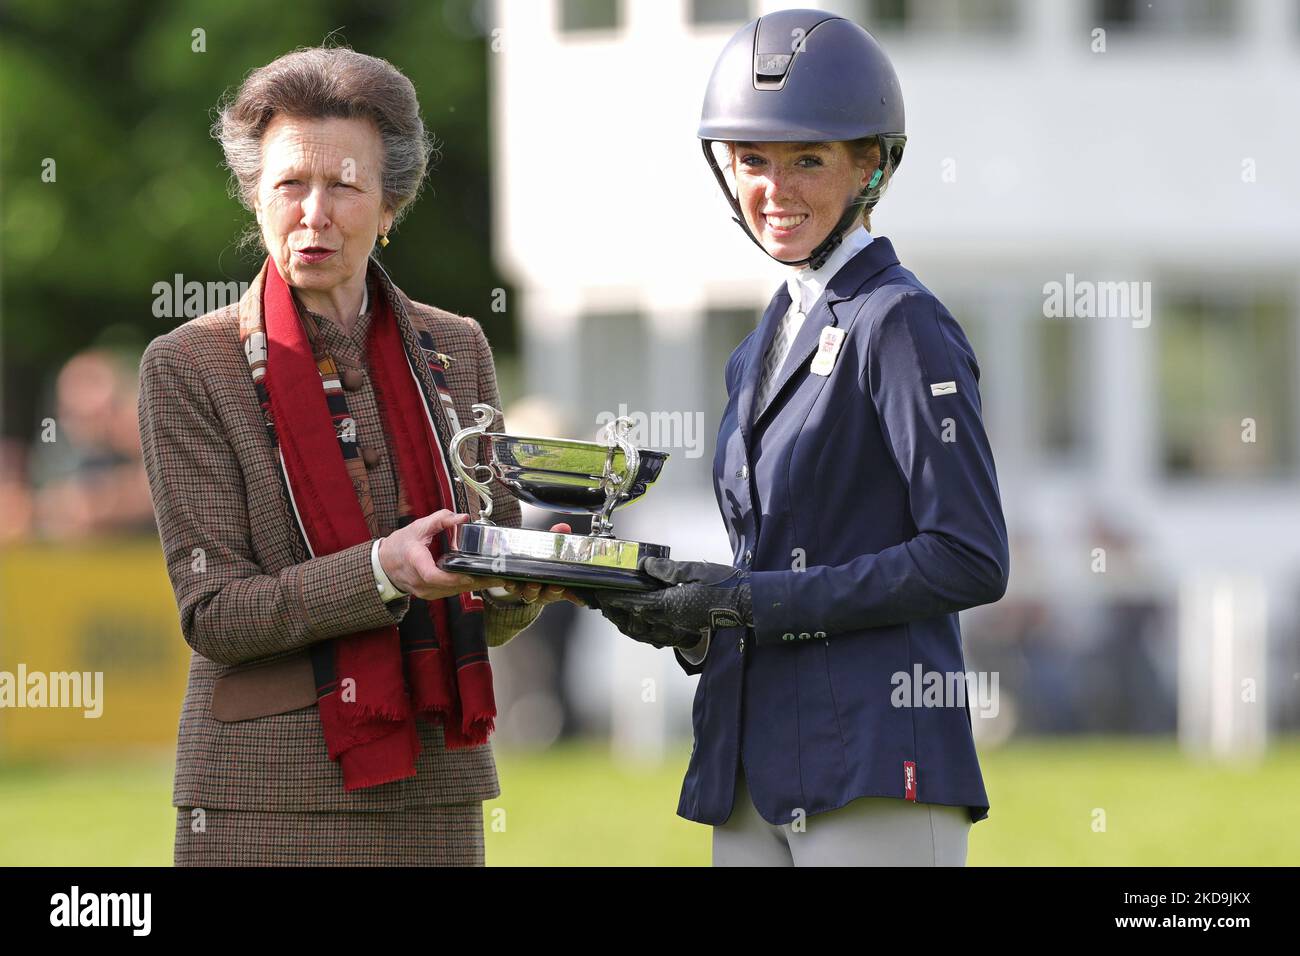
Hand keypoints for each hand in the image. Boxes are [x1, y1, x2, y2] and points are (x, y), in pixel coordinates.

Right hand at [378, 511, 504, 600]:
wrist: (384, 564)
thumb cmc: (400, 545)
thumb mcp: (419, 527)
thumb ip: (441, 519)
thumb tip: (463, 517)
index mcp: (415, 562)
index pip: (432, 575)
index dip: (452, 577)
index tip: (468, 574)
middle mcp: (419, 581)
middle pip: (449, 586)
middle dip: (475, 581)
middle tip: (497, 576)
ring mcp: (424, 591)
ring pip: (453, 592)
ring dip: (473, 585)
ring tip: (495, 578)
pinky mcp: (430, 594)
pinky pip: (450, 592)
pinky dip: (464, 586)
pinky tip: (480, 580)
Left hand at [498, 523, 586, 607]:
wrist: (518, 568)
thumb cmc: (540, 562)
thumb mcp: (551, 551)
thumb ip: (557, 539)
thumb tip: (564, 528)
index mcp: (556, 586)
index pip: (566, 592)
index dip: (571, 595)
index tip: (571, 588)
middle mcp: (542, 592)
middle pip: (548, 595)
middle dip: (552, 591)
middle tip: (555, 586)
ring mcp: (526, 591)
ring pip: (530, 594)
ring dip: (532, 589)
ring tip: (533, 582)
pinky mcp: (512, 586)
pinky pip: (511, 587)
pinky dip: (509, 584)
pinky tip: (508, 580)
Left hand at [585, 557, 752, 648]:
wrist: (747, 603)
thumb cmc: (724, 584)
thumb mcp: (694, 570)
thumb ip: (667, 569)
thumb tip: (645, 565)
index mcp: (671, 604)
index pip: (635, 603)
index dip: (615, 599)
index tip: (601, 594)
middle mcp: (671, 619)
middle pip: (635, 620)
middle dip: (617, 612)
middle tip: (603, 603)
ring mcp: (679, 626)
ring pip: (645, 629)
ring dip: (628, 621)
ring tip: (617, 611)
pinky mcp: (686, 627)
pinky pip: (658, 631)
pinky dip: (644, 626)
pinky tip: (642, 618)